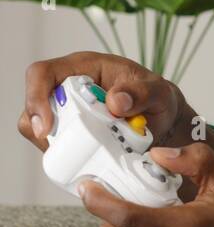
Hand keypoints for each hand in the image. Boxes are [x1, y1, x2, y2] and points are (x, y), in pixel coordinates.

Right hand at [20, 52, 196, 152]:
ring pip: (40, 129)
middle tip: (71, 148)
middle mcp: (68, 87)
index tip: (46, 126)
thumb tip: (115, 102)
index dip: (35, 96)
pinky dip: (67, 155)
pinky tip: (88, 159)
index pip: (42, 73)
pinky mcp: (71, 132)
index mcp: (84, 67)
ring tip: (88, 153)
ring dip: (57, 145)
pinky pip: (56, 145)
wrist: (165, 119)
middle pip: (34, 106)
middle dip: (45, 129)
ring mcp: (67, 111)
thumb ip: (142, 93)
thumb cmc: (158, 97)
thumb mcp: (159, 92)